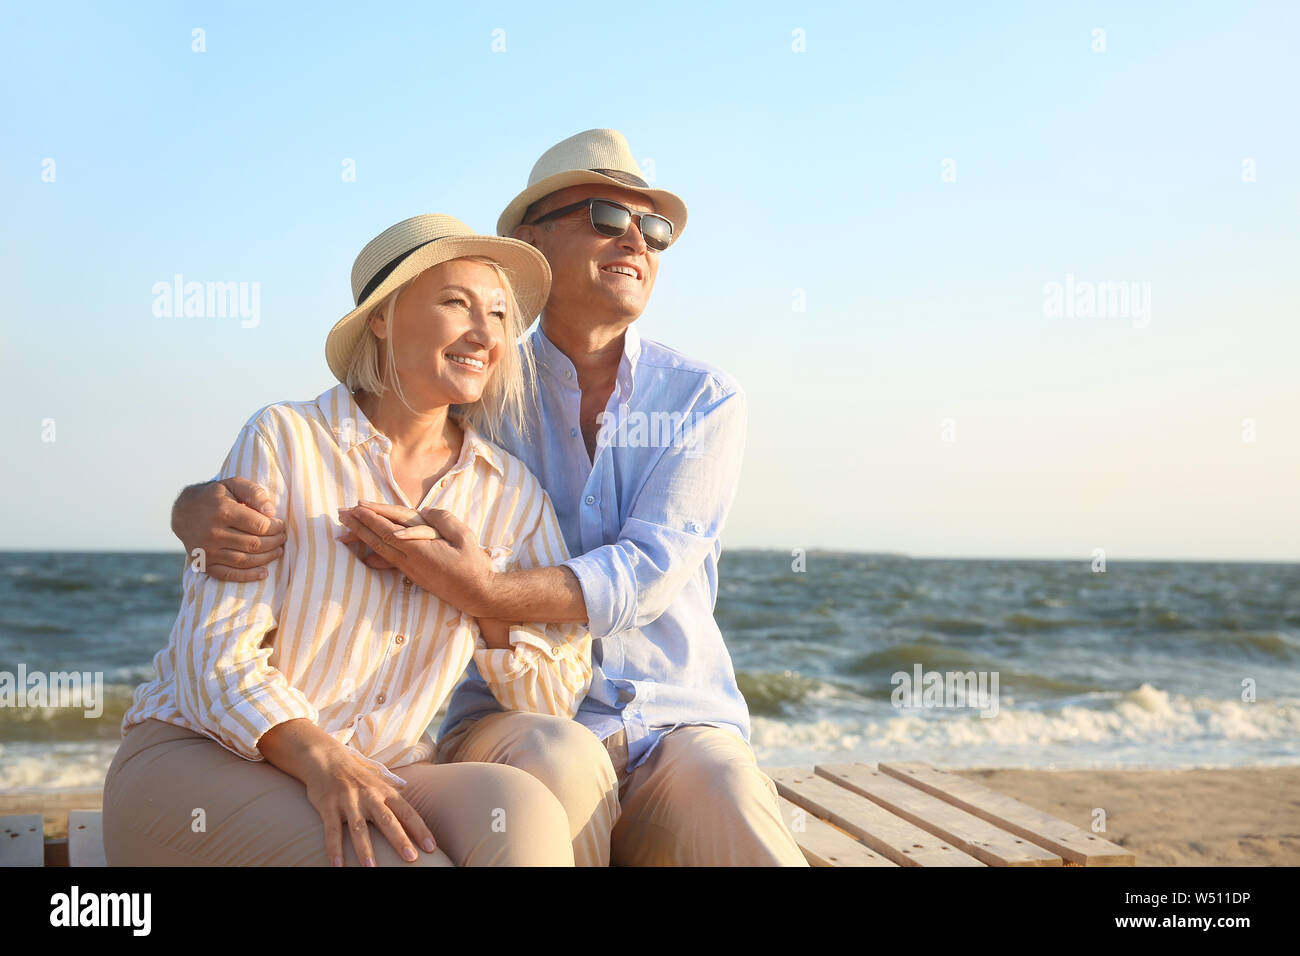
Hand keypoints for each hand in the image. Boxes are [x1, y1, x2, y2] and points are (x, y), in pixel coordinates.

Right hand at [172, 478, 285, 581]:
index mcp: (223, 511)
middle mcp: (213, 533)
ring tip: (278, 551)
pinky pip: (229, 574)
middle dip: (274, 542)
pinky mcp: (204, 563)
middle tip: (282, 538)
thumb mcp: (233, 484)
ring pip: (245, 560)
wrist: (184, 512)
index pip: (260, 526)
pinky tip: (264, 573)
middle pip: (254, 544)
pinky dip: (248, 576)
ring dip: (267, 558)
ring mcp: (207, 551)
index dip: (276, 528)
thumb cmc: (215, 497)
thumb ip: (254, 493)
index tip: (281, 525)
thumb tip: (271, 512)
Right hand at [259, 718, 436, 866]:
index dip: (420, 830)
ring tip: (371, 868)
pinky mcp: (329, 806)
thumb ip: (395, 799)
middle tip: (411, 858)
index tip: (431, 847)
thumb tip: (414, 815)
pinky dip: (334, 848)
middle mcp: (369, 796)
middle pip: (387, 820)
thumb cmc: (358, 776)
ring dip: (365, 849)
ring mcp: (348, 801)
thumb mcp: (380, 783)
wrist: (327, 759)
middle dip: (400, 840)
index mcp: (385, 792)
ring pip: (359, 828)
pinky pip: (332, 830)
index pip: (407, 812)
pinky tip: (337, 865)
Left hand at [337, 500, 497, 616]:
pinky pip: (389, 561)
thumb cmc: (473, 566)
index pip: (389, 530)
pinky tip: (365, 551)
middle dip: (358, 526)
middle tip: (340, 514)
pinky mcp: (413, 575)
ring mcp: (410, 570)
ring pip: (381, 551)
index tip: (356, 507)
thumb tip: (425, 511)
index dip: (372, 518)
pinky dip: (374, 552)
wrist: (477, 594)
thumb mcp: (464, 537)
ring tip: (345, 529)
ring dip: (362, 538)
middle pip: (378, 540)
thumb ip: (444, 520)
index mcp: (421, 550)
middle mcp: (411, 561)